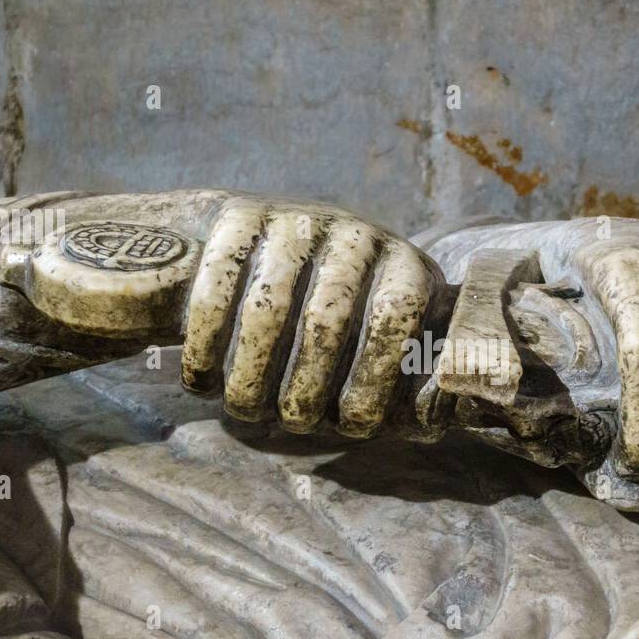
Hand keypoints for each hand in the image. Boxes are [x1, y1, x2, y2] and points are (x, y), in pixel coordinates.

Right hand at [180, 199, 442, 437]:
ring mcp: (294, 220)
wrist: (249, 258)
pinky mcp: (236, 215)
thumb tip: (436, 415)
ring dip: (251, 376)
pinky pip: (215, 290)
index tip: (351, 423)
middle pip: (326, 320)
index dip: (376, 375)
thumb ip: (408, 392)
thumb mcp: (376, 356)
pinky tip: (203, 380)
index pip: (398, 312)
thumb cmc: (327, 334)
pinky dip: (205, 346)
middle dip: (307, 389)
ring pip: (267, 310)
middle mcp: (353, 235)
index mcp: (403, 266)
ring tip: (244, 408)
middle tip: (293, 423)